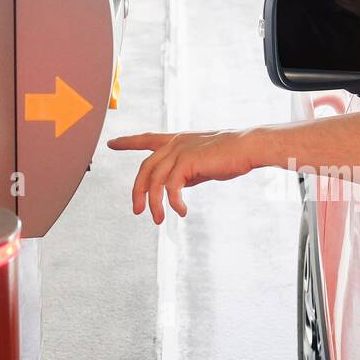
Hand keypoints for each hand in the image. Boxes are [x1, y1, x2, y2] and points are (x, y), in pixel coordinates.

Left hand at [106, 129, 257, 223]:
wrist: (248, 147)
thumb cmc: (231, 156)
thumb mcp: (203, 163)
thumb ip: (187, 172)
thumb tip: (175, 186)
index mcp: (177, 140)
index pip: (147, 139)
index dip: (128, 142)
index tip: (112, 143)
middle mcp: (175, 143)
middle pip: (145, 168)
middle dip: (137, 191)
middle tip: (137, 210)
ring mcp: (179, 150)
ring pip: (154, 180)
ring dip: (154, 203)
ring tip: (159, 219)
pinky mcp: (187, 161)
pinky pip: (171, 186)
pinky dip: (173, 202)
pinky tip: (181, 211)